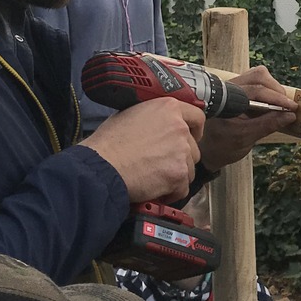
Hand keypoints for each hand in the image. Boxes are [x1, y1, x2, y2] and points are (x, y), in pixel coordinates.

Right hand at [83, 100, 203, 201]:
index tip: (192, 137)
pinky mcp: (178, 173)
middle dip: (181, 158)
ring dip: (175, 175)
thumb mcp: (130, 114)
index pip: (197, 117)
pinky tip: (156, 189)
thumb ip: (153, 118)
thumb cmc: (110, 142)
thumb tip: (158, 127)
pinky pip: (182, 187)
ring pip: (189, 169)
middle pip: (193, 148)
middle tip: (162, 164)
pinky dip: (171, 192)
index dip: (196, 129)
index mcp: (168, 108)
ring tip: (155, 178)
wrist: (103, 165)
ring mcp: (181, 151)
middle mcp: (179, 127)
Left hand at [200, 64, 296, 172]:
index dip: (277, 97)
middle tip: (288, 107)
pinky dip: (268, 91)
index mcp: (227, 100)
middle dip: (276, 91)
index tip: (292, 107)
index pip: (256, 90)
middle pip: (258, 77)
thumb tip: (290, 115)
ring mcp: (233, 87)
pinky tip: (272, 105)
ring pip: (258, 76)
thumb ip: (267, 125)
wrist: (208, 150)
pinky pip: (256, 82)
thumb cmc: (223, 145)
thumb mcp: (246, 138)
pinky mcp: (238, 89)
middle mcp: (229, 88)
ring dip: (273, 89)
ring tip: (280, 106)